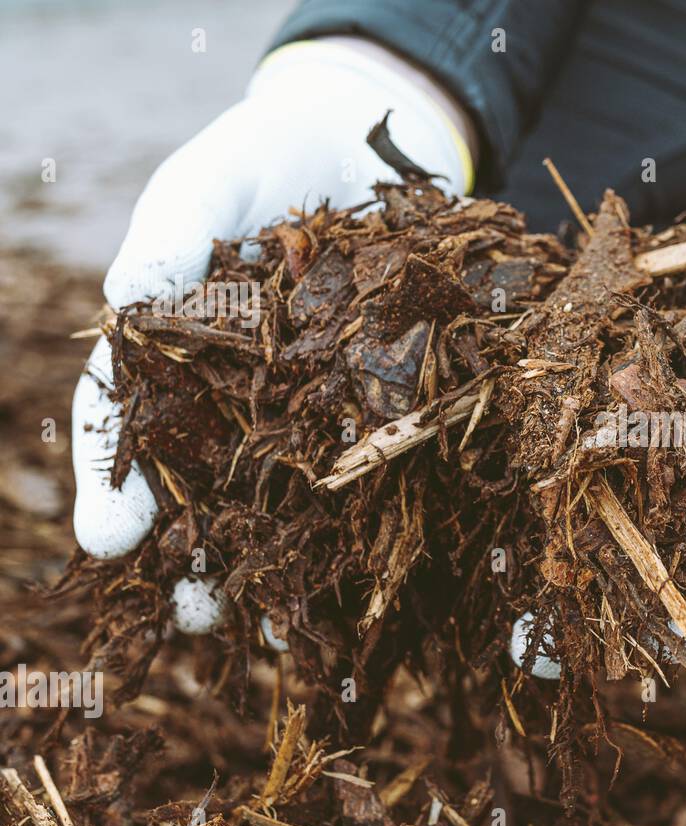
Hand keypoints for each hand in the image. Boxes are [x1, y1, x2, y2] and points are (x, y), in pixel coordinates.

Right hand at [73, 38, 474, 635]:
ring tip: (280, 625)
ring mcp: (305, 397)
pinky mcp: (376, 392)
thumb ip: (170, 233)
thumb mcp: (205, 181)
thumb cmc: (257, 158)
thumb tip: (126, 299)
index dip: (114, 483)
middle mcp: (232, 387)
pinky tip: (373, 568)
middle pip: (206, 481)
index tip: (109, 543)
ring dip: (282, 557)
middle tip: (195, 616)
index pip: (128, 423)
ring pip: (285, 491)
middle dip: (199, 551)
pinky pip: (371, 457)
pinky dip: (370, 512)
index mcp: (170, 349)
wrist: (358, 141)